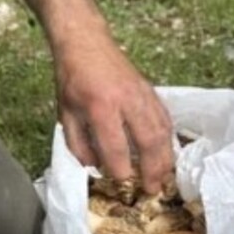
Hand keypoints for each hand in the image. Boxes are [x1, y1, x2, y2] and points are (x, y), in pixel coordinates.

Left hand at [53, 36, 174, 192]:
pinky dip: (168, 140)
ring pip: (162, 132)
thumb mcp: (66, 114)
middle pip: (147, 142)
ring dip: (165, 159)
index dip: (120, 169)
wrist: (86, 43)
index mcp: (100, 108)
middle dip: (152, 170)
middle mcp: (126, 101)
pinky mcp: (151, 92)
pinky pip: (165, 120)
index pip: (115, 147)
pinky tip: (167, 154)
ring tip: (163, 179)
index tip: (121, 181)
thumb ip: (78, 144)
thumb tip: (96, 168)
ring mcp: (142, 95)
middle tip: (152, 190)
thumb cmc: (73, 80)